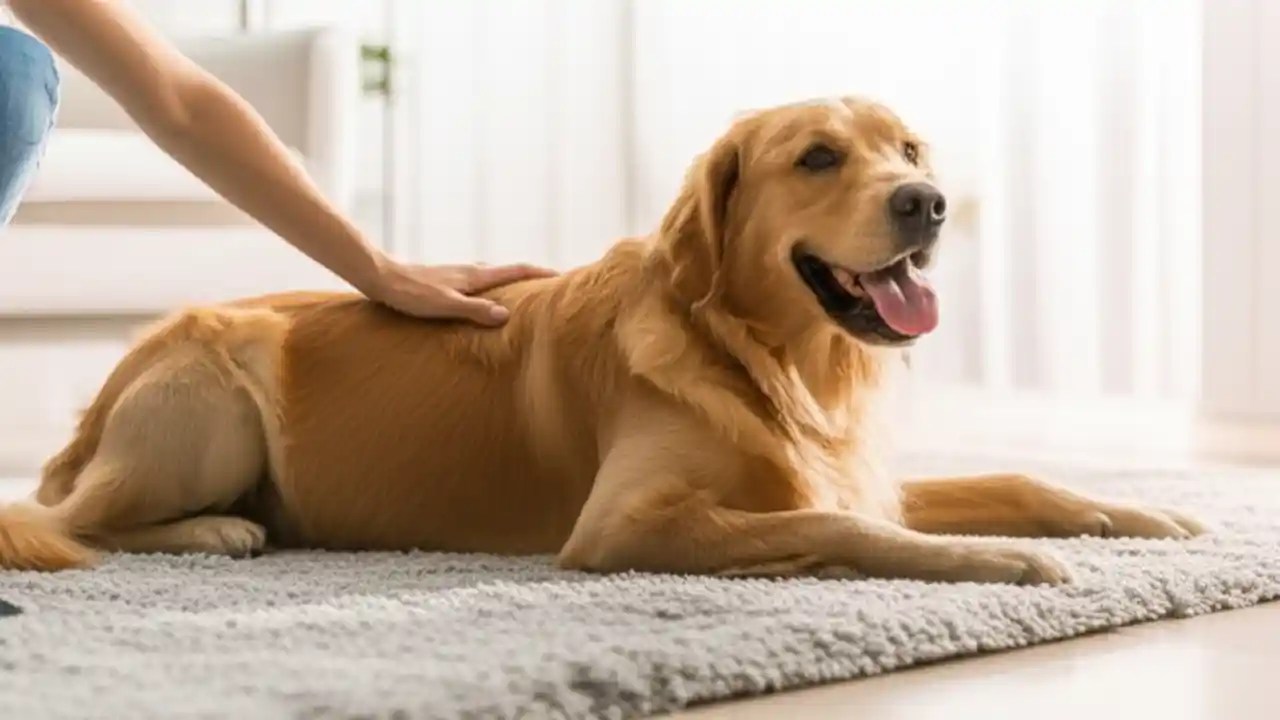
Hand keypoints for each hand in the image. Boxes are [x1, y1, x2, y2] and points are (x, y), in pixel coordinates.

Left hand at [365, 257, 557, 325]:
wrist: (382, 279)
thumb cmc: (412, 295)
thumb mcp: (446, 306)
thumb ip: (475, 310)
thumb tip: (506, 315)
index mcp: (475, 276)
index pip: (516, 269)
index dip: (540, 272)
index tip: (562, 274)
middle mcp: (470, 271)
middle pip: (508, 270)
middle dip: (530, 276)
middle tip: (549, 284)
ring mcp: (457, 274)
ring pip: (492, 275)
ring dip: (510, 281)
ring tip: (521, 293)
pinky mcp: (445, 280)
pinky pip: (478, 282)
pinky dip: (491, 287)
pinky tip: (482, 297)